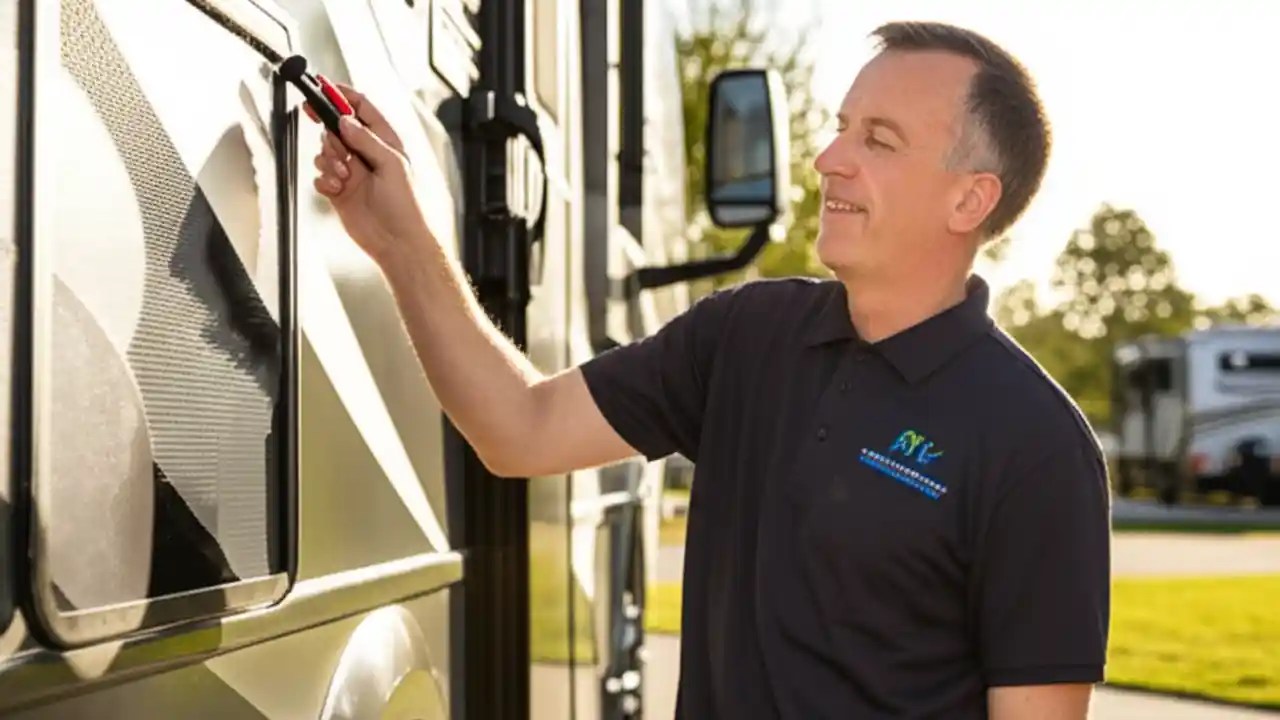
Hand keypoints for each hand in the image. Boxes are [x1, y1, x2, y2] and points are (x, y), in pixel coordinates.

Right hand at [306, 83, 431, 263]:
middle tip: (337, 149)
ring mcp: (351, 171)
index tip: (324, 87)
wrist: (396, 241)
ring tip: (344, 177)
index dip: (343, 95)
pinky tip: (337, 189)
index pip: (362, 108)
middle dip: (331, 135)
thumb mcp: (392, 165)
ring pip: (325, 151)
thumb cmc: (405, 205)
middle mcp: (366, 153)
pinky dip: (324, 180)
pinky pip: (320, 175)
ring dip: (329, 161)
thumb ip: (367, 140)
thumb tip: (344, 121)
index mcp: (385, 142)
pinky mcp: (338, 190)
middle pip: (337, 128)